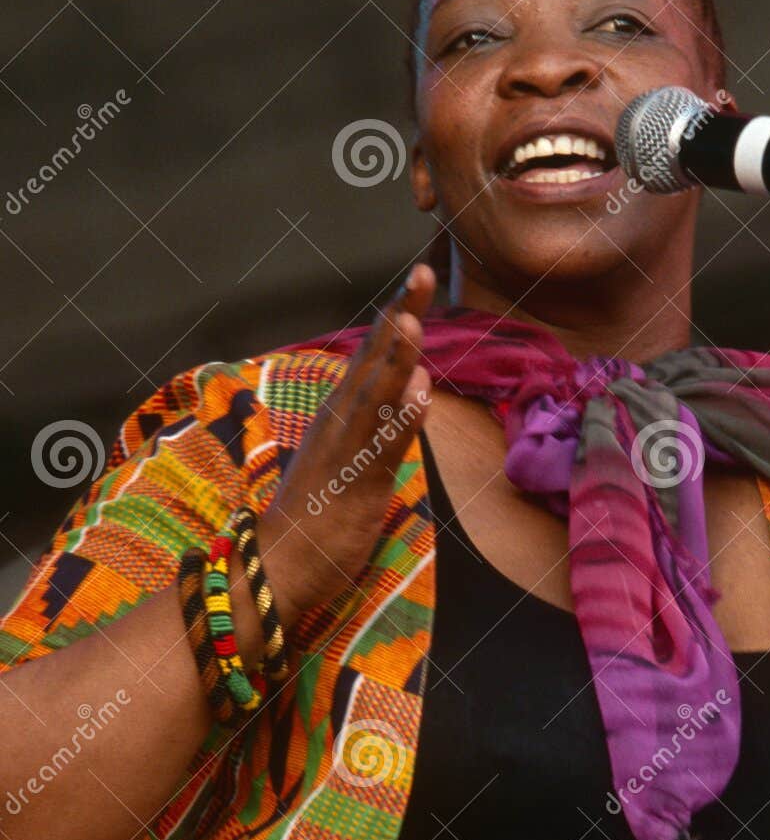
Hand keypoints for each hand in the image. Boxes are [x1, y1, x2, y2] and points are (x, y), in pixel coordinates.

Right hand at [257, 263, 434, 631]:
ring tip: (412, 319)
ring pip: (375, 397)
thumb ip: (386, 418)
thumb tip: (416, 380)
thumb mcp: (354, 456)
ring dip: (394, 359)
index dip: (395, 319)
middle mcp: (338, 423)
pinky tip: (419, 392)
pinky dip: (400, 419)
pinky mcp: (355, 485)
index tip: (416, 284)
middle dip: (398, 318)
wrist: (279, 564)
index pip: (371, 357)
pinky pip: (382, 447)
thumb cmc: (316, 512)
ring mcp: (345, 451)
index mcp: (337, 414)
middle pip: (373, 362)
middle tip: (420, 275)